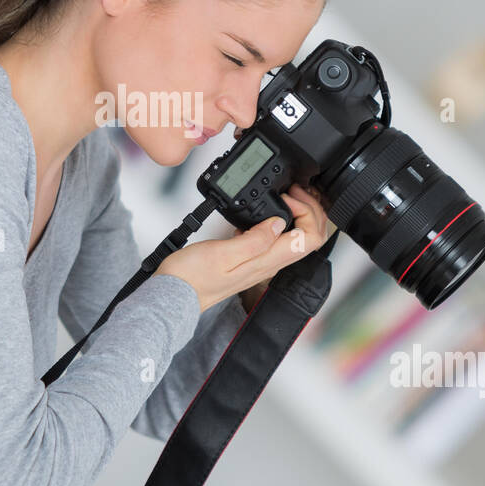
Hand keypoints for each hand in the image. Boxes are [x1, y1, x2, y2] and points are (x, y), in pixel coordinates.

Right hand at [158, 182, 335, 312]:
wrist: (174, 294)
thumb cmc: (193, 277)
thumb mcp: (223, 253)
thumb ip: (255, 239)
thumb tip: (279, 223)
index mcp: (266, 261)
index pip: (310, 239)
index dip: (307, 211)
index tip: (288, 197)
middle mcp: (268, 264)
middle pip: (310, 239)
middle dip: (310, 210)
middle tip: (292, 191)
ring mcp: (260, 262)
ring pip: (296, 238)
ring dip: (297, 215)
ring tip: (285, 196)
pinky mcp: (249, 259)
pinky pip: (276, 240)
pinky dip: (278, 221)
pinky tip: (263, 211)